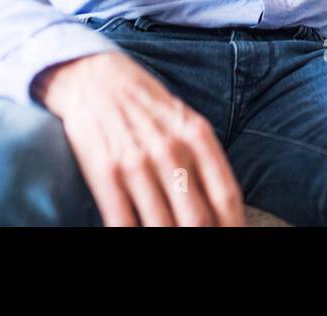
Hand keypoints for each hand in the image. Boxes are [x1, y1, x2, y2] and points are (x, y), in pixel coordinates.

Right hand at [31, 51, 245, 226]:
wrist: (92, 77)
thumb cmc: (144, 103)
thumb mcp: (184, 119)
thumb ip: (204, 156)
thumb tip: (223, 204)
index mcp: (196, 135)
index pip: (226, 195)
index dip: (233, 226)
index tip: (233, 238)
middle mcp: (170, 150)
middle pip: (198, 217)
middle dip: (203, 237)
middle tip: (205, 248)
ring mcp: (137, 163)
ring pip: (162, 226)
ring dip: (168, 240)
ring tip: (171, 245)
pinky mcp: (105, 174)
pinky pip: (123, 222)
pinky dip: (132, 237)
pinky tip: (138, 238)